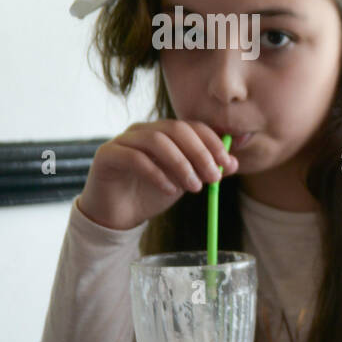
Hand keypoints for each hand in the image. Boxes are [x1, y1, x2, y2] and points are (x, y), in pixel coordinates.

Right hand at [78, 120, 237, 230]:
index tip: (228, 163)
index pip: (192, 126)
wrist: (119, 215)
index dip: (212, 142)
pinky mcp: (106, 155)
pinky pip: (134, 158)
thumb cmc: (153, 193)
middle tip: (214, 178)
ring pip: (156, 141)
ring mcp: (123, 140)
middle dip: (200, 153)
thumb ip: (206, 170)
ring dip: (181, 164)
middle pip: (176, 129)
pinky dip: (157, 173)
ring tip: (194, 187)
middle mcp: (143, 130)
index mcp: (163, 132)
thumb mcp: (186, 181)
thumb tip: (233, 163)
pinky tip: (170, 190)